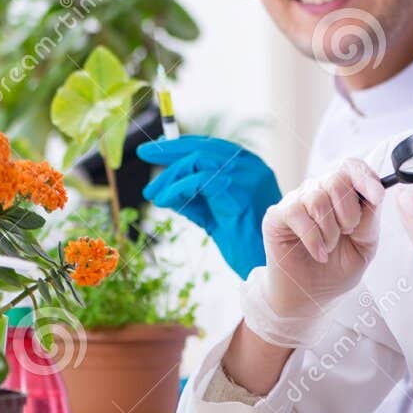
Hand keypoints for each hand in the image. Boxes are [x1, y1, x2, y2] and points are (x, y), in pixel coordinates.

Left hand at [138, 135, 280, 278]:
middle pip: (203, 147)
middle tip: (144, 154)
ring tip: (153, 193)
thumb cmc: (246, 244)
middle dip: (170, 150)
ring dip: (170, 176)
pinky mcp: (236, 190)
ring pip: (197, 161)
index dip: (183, 146)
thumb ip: (196, 200)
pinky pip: (197, 181)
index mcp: (249, 167)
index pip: (211, 146)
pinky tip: (164, 201)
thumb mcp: (216, 216)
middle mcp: (250, 166)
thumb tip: (166, 191)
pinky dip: (176, 189)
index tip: (158, 149)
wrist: (268, 266)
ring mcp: (245, 176)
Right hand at [259, 158, 385, 322]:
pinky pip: (297, 213)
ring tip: (329, 249)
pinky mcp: (276, 215)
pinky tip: (318, 254)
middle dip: (349, 213)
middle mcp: (318, 192)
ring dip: (330, 231)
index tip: (377, 196)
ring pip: (317, 198)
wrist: (311, 297)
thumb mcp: (365, 246)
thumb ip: (370, 219)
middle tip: (346, 234)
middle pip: (336, 179)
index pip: (352, 167)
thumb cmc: (337, 269)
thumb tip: (375, 194)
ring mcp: (296, 201)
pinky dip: (313, 239)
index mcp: (342, 195)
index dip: (365, 177)